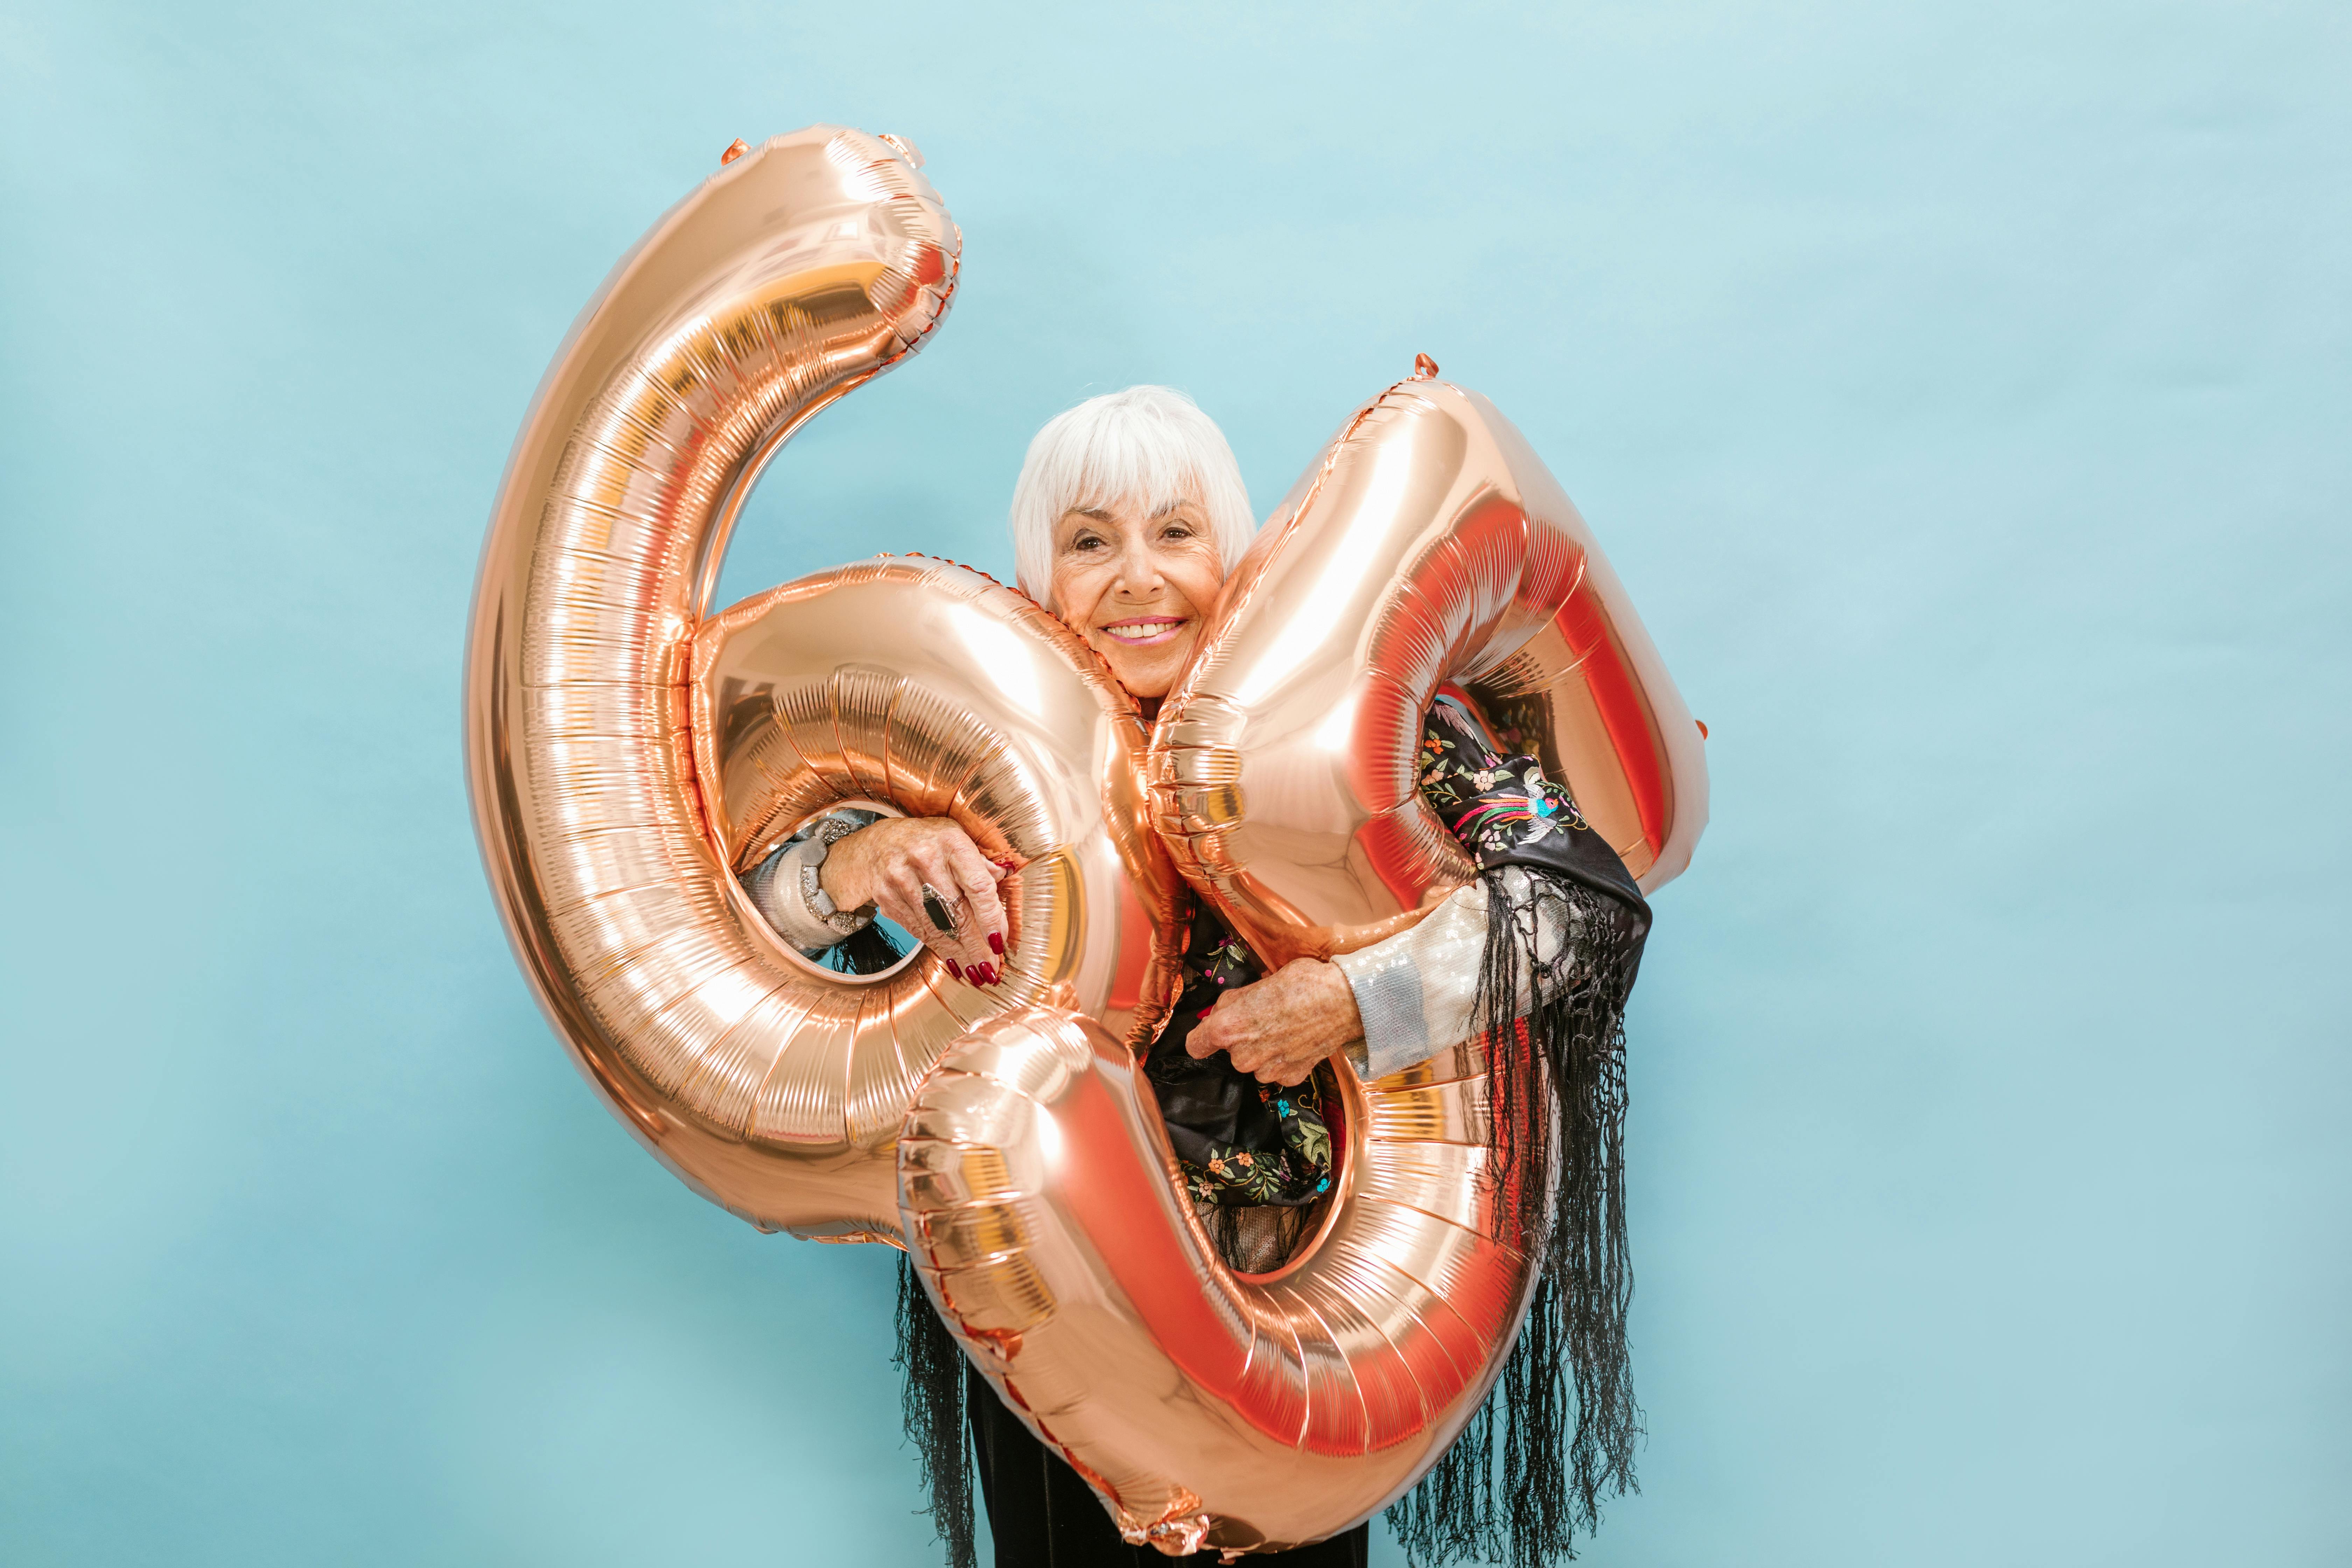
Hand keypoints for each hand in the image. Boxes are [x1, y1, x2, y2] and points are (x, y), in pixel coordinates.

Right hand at [819, 817, 1012, 983]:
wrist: (878, 844)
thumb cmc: (928, 842)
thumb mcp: (957, 838)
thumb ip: (980, 861)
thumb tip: (1004, 877)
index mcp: (951, 842)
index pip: (978, 886)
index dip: (991, 918)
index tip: (1000, 942)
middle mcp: (925, 859)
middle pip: (957, 913)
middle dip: (976, 947)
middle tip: (990, 969)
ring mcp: (902, 879)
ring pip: (937, 927)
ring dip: (958, 954)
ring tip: (974, 971)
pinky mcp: (886, 897)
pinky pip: (917, 930)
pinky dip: (937, 948)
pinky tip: (951, 960)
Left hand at [1186, 958, 1362, 1086]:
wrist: (1344, 1000)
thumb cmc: (1301, 983)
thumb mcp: (1258, 983)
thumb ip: (1232, 1003)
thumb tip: (1218, 1013)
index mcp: (1228, 1029)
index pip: (1195, 1045)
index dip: (1203, 1036)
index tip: (1211, 1032)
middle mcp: (1243, 1057)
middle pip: (1231, 1052)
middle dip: (1243, 1037)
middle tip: (1265, 1017)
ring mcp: (1268, 1071)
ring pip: (1255, 1063)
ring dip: (1264, 1050)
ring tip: (1285, 1026)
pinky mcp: (1290, 1077)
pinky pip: (1277, 1070)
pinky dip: (1284, 1059)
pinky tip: (1298, 1039)